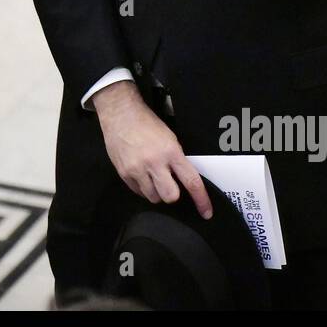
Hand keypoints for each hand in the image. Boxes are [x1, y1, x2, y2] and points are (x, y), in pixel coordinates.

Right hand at [91, 81, 212, 216]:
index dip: (201, 200)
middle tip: (169, 184)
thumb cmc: (146, 123)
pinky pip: (138, 192)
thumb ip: (177, 160)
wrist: (120, 114)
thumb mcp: (169, 138)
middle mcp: (154, 163)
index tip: (206, 211)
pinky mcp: (124, 173)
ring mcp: (137, 170)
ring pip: (153, 198)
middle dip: (172, 194)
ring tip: (153, 177)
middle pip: (170, 197)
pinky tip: (142, 175)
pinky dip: (143, 188)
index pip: (191, 181)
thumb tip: (183, 179)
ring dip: (156, 191)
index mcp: (170, 152)